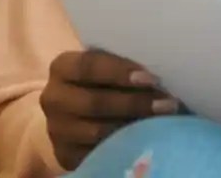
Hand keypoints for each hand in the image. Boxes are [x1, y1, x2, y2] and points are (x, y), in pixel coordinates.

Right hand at [41, 49, 180, 169]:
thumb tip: (162, 70)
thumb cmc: (104, 80)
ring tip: (163, 120)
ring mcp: (56, 129)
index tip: (151, 78)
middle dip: (135, 103)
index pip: (89, 66)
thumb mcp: (109, 66)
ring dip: (134, 126)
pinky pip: (97, 153)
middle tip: (167, 103)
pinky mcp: (65, 154)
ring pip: (97, 131)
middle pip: (94, 102)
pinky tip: (145, 139)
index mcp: (62, 67)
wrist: (79, 112)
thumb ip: (126, 65)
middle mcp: (53, 98)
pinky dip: (124, 145)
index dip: (120, 72)